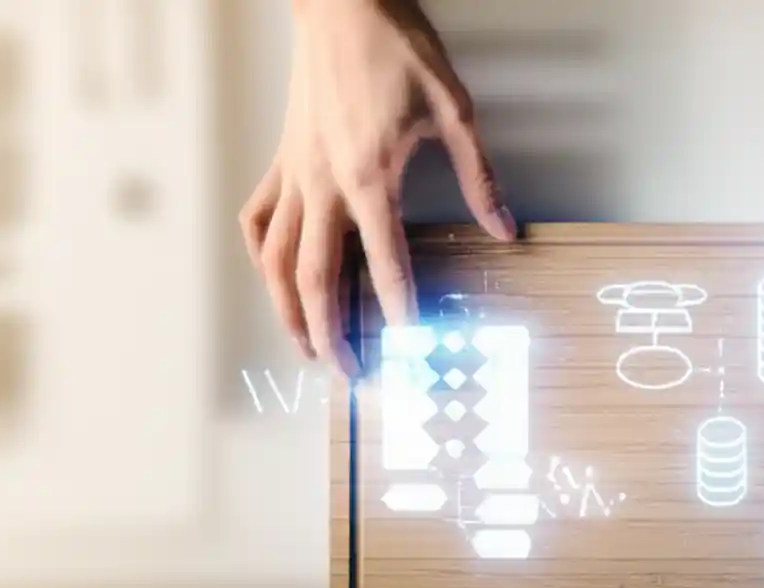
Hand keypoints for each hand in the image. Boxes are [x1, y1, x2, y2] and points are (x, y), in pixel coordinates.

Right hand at [240, 0, 515, 375]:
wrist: (342, 3)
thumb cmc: (395, 49)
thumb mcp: (454, 110)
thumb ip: (479, 177)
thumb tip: (504, 228)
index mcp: (369, 177)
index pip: (385, 263)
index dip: (400, 310)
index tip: (410, 348)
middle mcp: (323, 185)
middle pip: (316, 280)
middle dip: (331, 336)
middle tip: (351, 374)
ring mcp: (294, 175)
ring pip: (277, 260)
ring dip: (288, 312)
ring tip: (306, 349)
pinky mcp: (281, 161)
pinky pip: (260, 219)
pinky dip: (264, 255)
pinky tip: (274, 277)